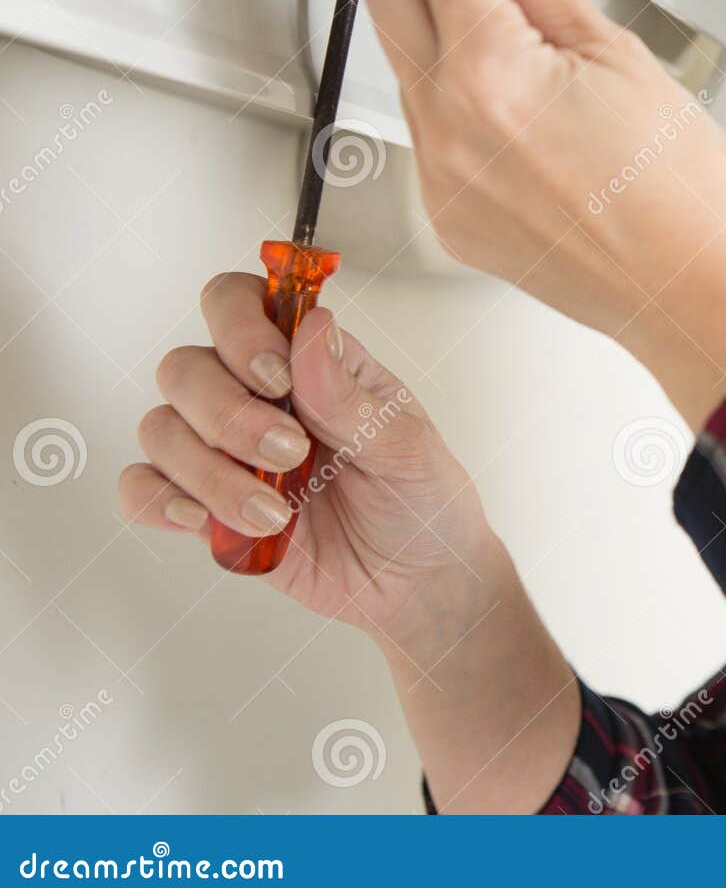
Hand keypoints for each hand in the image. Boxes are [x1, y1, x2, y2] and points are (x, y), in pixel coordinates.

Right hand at [117, 273, 504, 651]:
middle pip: (185, 368)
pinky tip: (209, 522)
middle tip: (292, 453)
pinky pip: (142, 489)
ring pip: (160, 429)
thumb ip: (350, 396)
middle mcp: (256, 397)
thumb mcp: (407, 447)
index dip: (239, 329)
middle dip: (228, 413)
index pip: (238, 303)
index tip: (276, 379)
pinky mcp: (205, 507)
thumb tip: (311, 327)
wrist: (418, 584)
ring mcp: (225, 452)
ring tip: (275, 512)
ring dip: (208, 471)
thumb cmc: (422, 501)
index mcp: (308, 363)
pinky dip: (162, 501)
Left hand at [362, 0, 725, 428]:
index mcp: (492, 79)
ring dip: (449, 34)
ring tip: (533, 54)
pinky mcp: (448, 216)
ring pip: (406, 65)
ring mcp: (440, 181)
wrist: (691, 298)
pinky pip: (427, 131)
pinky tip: (529, 116)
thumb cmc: (681, 202)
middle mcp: (448, 132)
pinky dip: (462, 103)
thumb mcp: (623, 60)